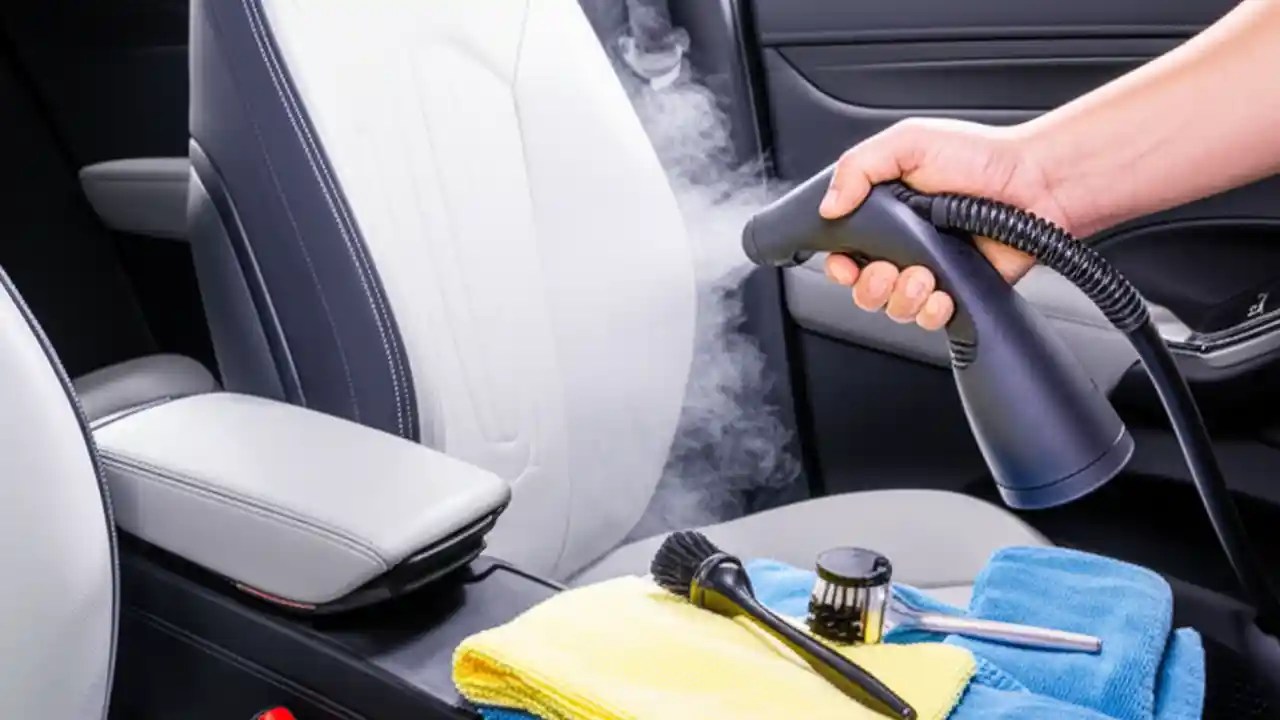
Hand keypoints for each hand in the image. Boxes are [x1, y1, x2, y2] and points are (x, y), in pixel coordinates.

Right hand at [819, 118, 1070, 329]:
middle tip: (887, 270)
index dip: (838, 266)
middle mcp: (904, 246)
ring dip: (902, 299)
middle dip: (869, 287)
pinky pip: (932, 320)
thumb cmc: (980, 157)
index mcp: (885, 215)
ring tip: (924, 277)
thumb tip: (828, 206)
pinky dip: (932, 312)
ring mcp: (932, 272)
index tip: (844, 264)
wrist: (1036, 183)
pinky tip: (941, 293)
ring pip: (894, 308)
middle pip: (864, 289)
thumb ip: (858, 167)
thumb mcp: (907, 143)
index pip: (845, 252)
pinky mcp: (959, 291)